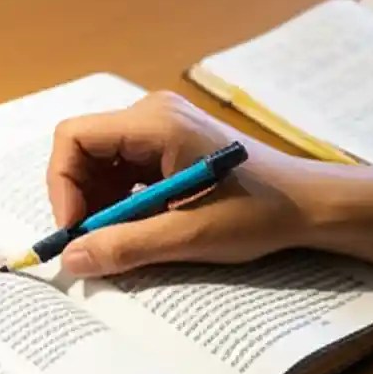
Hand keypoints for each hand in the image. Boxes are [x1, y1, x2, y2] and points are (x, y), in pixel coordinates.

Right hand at [46, 91, 322, 276]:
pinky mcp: (171, 144)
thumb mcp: (190, 236)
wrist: (310, 204)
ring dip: (101, 204)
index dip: (62, 185)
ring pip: (101, 162)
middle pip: (84, 150)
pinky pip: (125, 168)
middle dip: (81, 199)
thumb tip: (71, 259)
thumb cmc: (258, 213)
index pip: (74, 138)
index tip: (76, 230)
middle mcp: (152, 114)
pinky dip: (121, 200)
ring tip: (125, 239)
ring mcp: (162, 126)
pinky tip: (144, 227)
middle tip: (97, 242)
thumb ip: (127, 245)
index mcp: (155, 122)